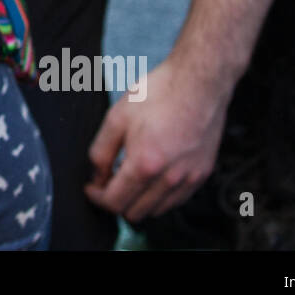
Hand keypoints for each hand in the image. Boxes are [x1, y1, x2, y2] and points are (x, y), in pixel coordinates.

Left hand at [83, 59, 231, 222]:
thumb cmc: (159, 93)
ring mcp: (189, 178)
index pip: (115, 202)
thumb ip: (101, 152)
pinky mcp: (202, 174)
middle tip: (108, 180)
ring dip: (138, 201)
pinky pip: (177, 200)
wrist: (199, 81)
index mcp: (144, 164)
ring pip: (157, 210)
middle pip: (135, 212)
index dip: (97, 197)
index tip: (91, 187)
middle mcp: (169, 179)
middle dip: (116, 201)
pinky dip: (160, 196)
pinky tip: (152, 175)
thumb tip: (96, 176)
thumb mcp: (117, 117)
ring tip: (130, 177)